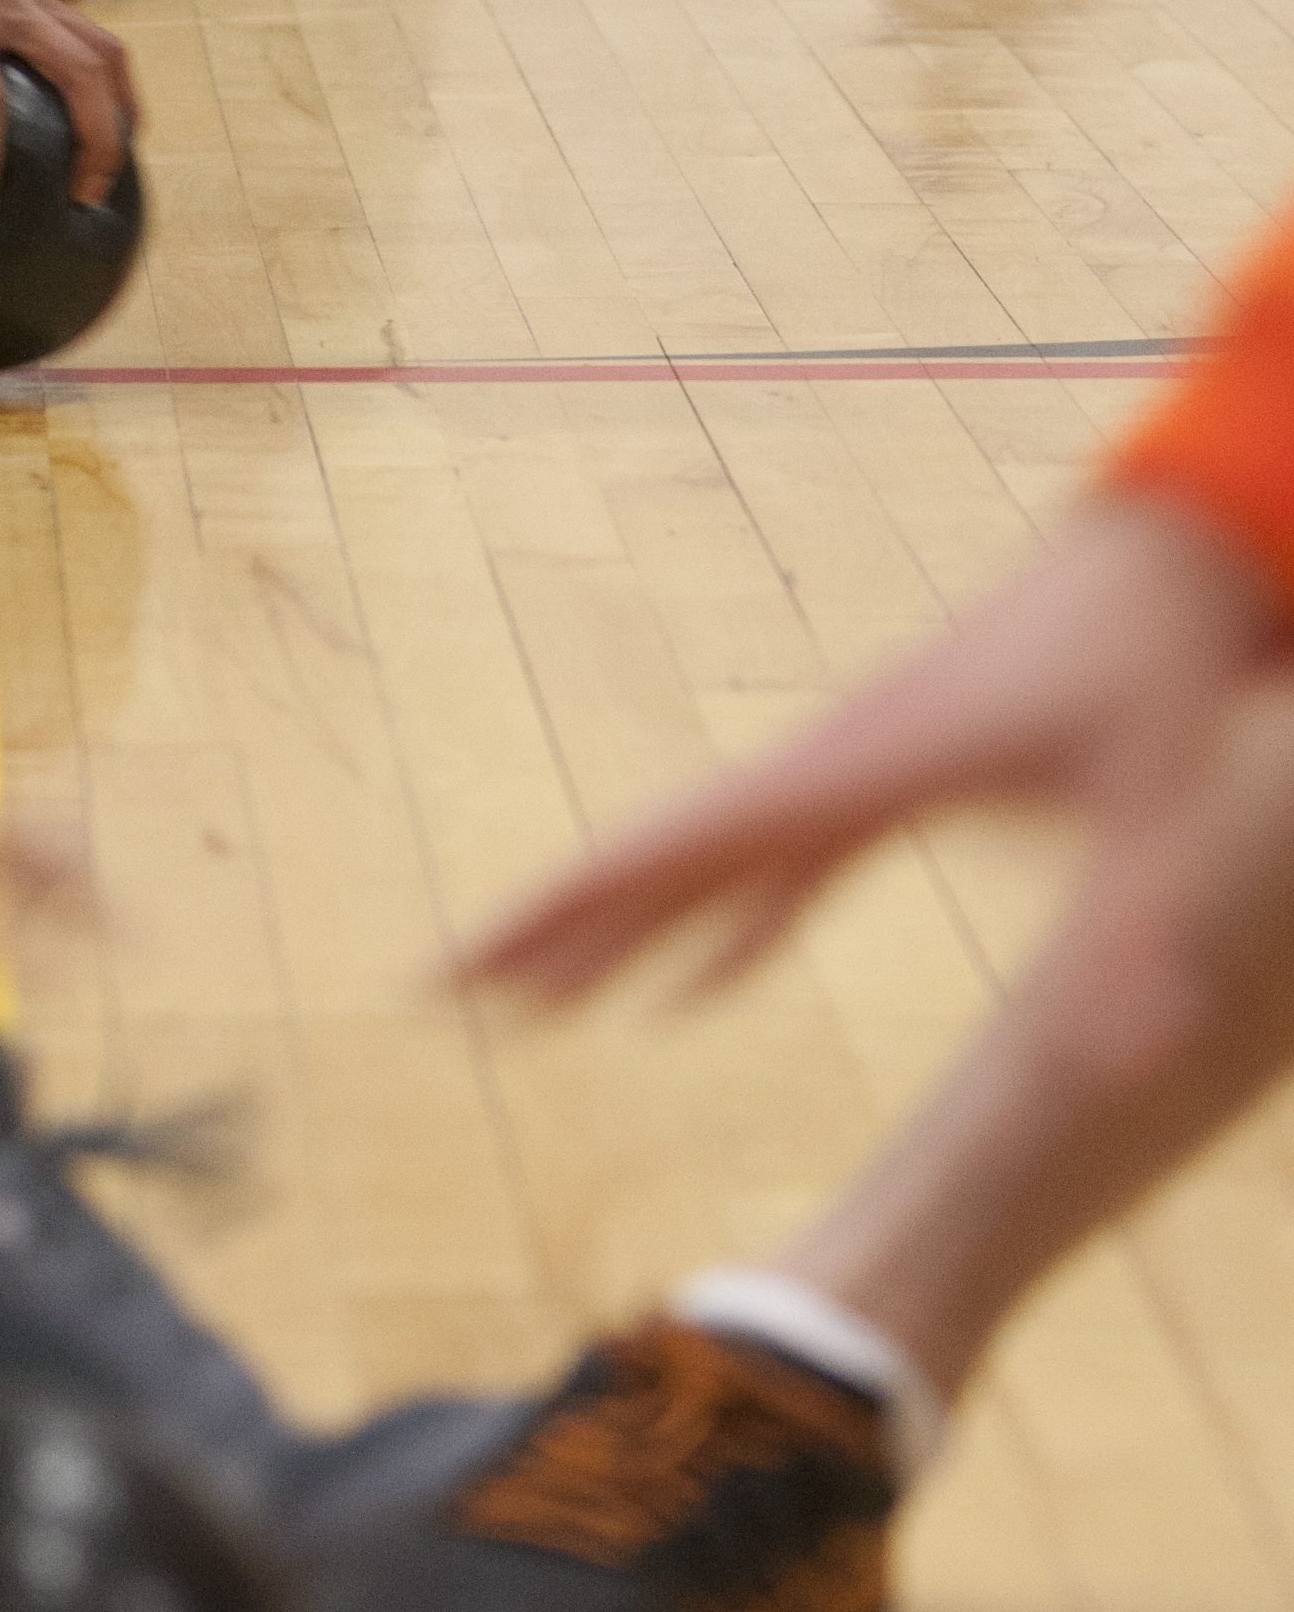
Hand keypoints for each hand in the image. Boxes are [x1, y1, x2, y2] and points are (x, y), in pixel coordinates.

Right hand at [454, 494, 1288, 1034]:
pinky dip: (720, 932)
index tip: (462, 961)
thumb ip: (1130, 941)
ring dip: (615, 934)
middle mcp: (820, 769)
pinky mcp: (880, 776)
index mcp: (850, 774)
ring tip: (534, 1009)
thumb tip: (1121, 1065)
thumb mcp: (1154, 807)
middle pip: (651, 859)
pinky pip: (772, 870)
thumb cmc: (1159, 662)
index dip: (559, 910)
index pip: (669, 852)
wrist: (1170, 546)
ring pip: (698, 865)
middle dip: (544, 931)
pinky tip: (690, 996)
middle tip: (440, 993)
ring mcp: (842, 770)